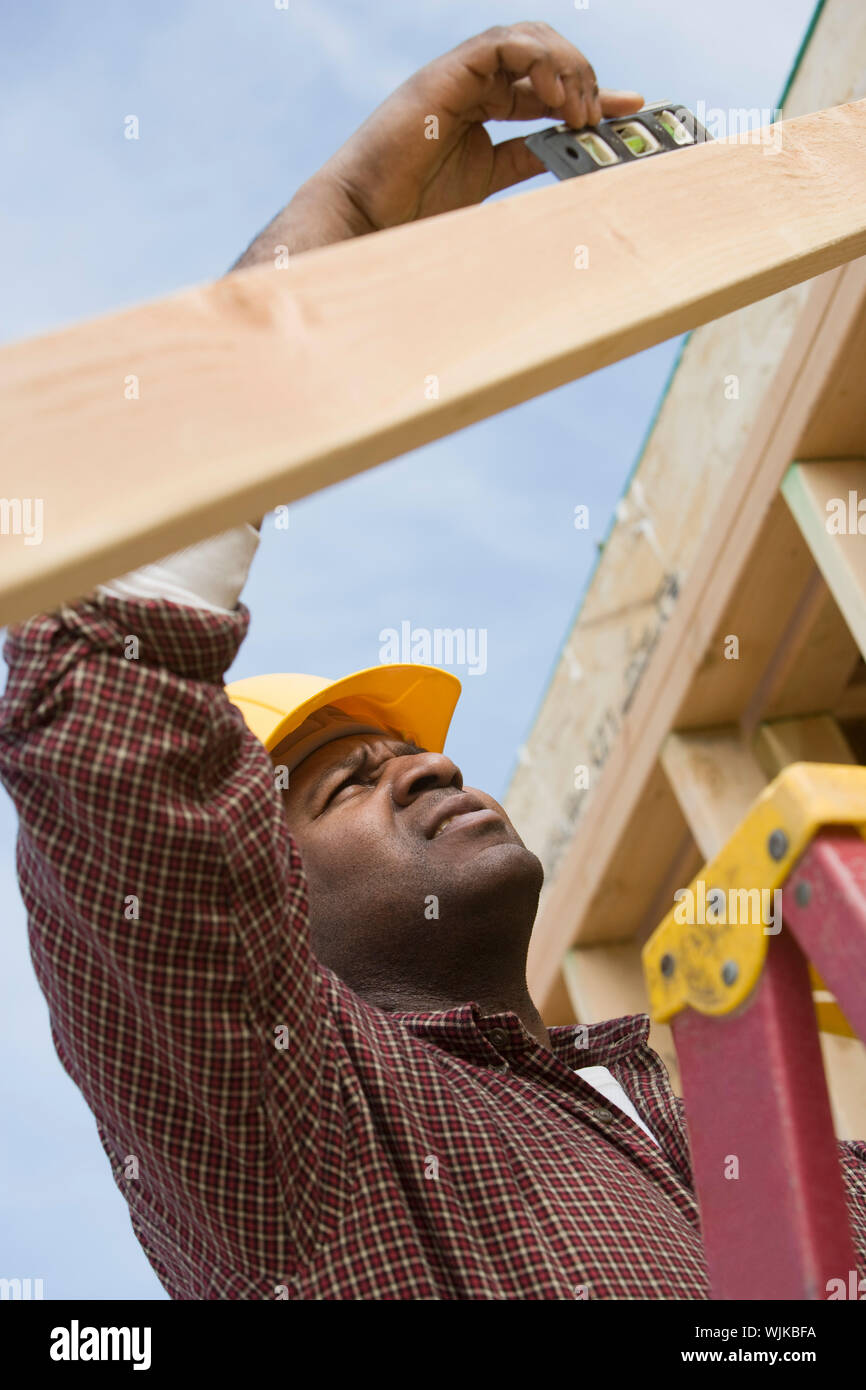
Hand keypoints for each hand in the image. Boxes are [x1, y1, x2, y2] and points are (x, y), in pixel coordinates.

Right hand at [319, 22, 642, 232]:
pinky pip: (503, 44)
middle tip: (599, 117)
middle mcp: (473, 84)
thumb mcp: (488, 180)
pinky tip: (556, 95)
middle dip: (583, 77)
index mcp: (482, 107)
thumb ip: (526, 158)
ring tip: (579, 109)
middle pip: (545, 54)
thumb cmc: (413, 207)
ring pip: (529, 39)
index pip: (548, 86)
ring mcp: (459, 75)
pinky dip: (539, 60)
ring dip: (567, 67)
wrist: (366, 216)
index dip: (593, 93)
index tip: (632, 107)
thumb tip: (570, 151)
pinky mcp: (447, 74)